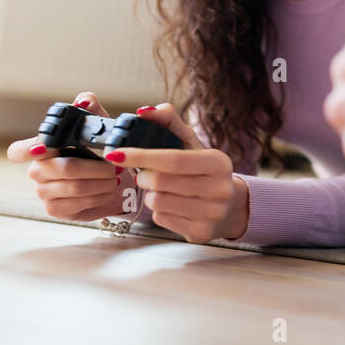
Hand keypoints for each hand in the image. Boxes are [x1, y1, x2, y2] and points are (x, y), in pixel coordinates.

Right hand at [7, 90, 131, 222]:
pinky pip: (78, 202)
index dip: (26, 151)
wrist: (118, 182)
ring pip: (74, 186)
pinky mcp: (56, 209)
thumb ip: (91, 108)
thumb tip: (84, 101)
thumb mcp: (99, 126)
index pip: (17, 151)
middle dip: (93, 167)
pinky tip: (108, 190)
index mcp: (43, 148)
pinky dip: (100, 195)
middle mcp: (38, 171)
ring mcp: (44, 192)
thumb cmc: (101, 152)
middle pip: (60, 168)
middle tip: (112, 166)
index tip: (41, 149)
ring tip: (114, 177)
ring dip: (101, 182)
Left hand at [103, 102, 244, 243]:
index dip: (141, 155)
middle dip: (143, 176)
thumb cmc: (203, 170)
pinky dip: (159, 210)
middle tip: (144, 173)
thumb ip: (169, 122)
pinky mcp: (201, 233)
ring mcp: (212, 214)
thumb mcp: (191, 144)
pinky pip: (162, 219)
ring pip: (158, 202)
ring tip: (161, 189)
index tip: (115, 154)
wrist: (229, 206)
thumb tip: (144, 111)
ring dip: (150, 194)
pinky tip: (171, 204)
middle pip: (161, 182)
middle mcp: (220, 189)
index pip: (173, 158)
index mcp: (219, 162)